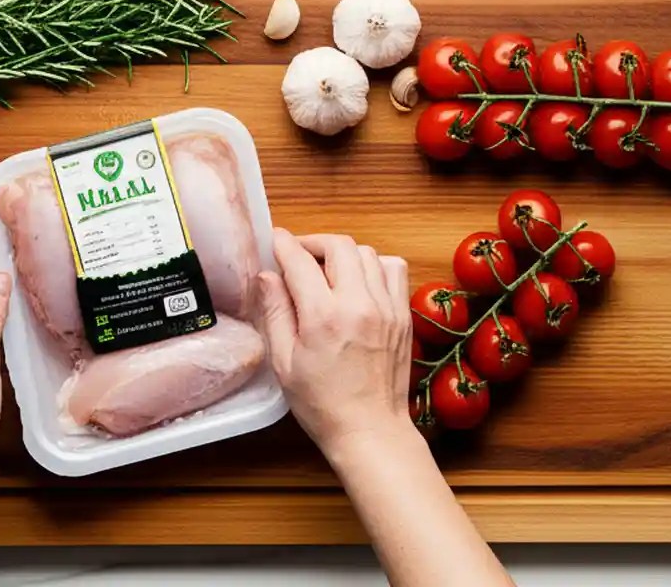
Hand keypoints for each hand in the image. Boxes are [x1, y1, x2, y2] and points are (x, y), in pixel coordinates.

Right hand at [258, 229, 412, 453]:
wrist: (370, 430)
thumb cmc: (322, 404)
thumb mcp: (284, 362)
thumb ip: (275, 312)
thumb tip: (267, 275)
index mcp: (324, 317)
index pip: (300, 260)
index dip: (283, 245)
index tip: (275, 241)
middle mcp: (359, 304)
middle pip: (338, 245)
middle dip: (314, 243)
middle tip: (299, 256)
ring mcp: (387, 307)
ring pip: (368, 252)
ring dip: (344, 254)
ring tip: (329, 271)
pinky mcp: (403, 315)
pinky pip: (394, 269)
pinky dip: (375, 265)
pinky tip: (360, 282)